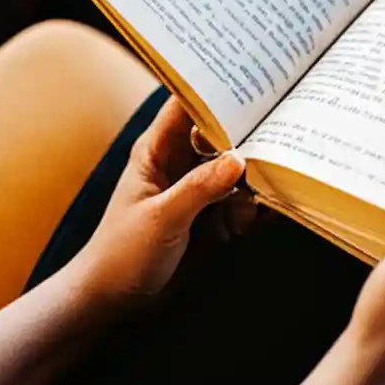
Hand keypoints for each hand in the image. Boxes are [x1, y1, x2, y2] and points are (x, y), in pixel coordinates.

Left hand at [71, 98, 250, 307]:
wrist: (115, 298)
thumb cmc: (123, 253)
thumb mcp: (162, 217)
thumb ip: (200, 187)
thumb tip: (239, 158)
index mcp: (157, 151)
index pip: (187, 105)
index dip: (216, 91)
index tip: (253, 86)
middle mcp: (179, 164)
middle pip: (223, 137)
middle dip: (247, 146)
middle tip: (269, 158)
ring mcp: (197, 189)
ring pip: (238, 172)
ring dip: (248, 190)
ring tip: (238, 219)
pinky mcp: (210, 214)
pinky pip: (241, 202)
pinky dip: (249, 212)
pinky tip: (244, 228)